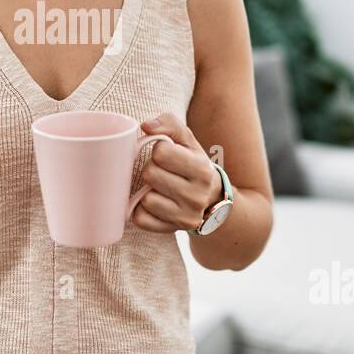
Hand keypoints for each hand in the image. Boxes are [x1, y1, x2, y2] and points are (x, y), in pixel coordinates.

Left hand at [132, 112, 222, 234]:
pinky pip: (141, 219)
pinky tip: (152, 202)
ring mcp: (185, 216)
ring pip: (146, 199)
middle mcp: (196, 196)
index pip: (161, 152)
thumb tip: (145, 126)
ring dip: (146, 191)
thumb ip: (168, 123)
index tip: (166, 155)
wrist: (211, 199)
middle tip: (161, 172)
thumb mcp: (187, 140)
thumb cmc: (193, 163)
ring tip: (158, 188)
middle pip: (150, 174)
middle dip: (151, 169)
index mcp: (202, 170)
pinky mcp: (171, 230)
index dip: (159, 150)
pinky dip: (141, 210)